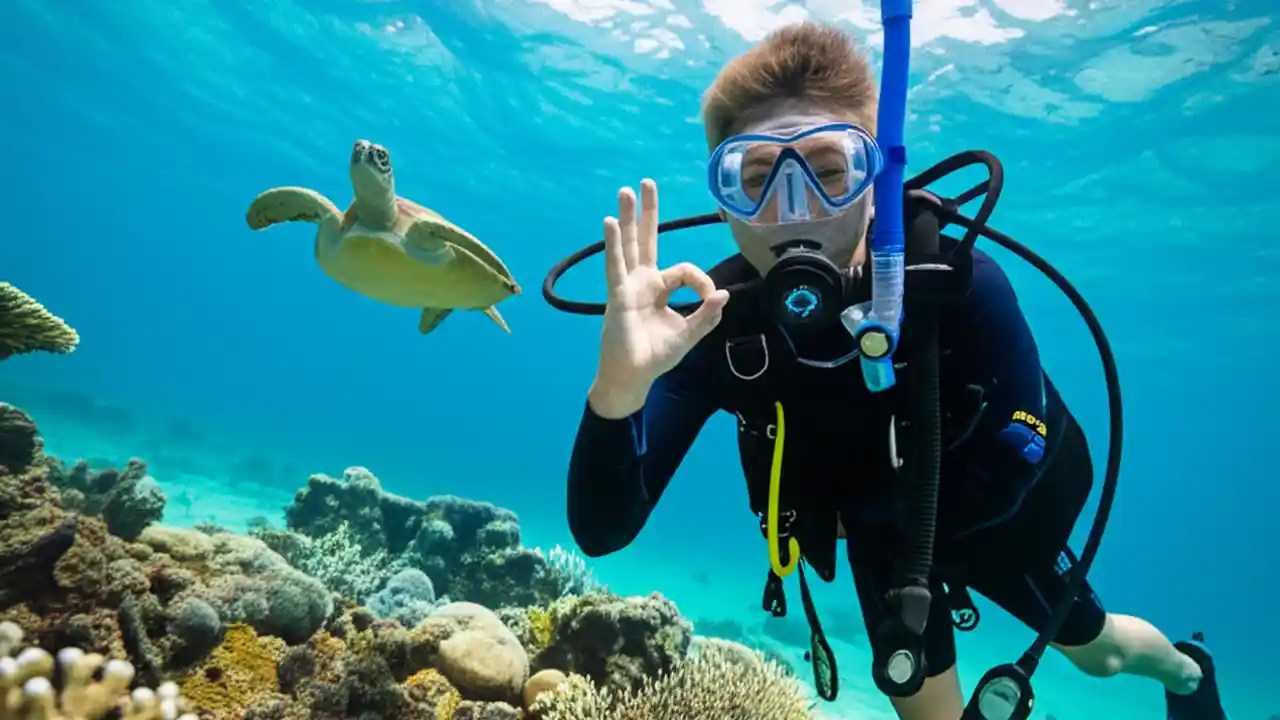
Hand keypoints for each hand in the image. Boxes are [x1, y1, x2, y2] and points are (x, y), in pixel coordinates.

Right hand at [589, 179, 729, 417]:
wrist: (633, 376)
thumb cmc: (656, 356)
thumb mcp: (688, 335)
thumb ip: (706, 315)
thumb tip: (726, 294)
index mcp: (661, 290)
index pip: (685, 270)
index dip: (703, 281)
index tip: (713, 300)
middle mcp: (644, 282)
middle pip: (646, 239)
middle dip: (647, 212)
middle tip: (646, 182)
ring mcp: (629, 286)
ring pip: (630, 245)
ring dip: (628, 218)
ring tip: (626, 191)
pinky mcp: (619, 295)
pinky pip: (615, 265)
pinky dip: (613, 244)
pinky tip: (610, 222)